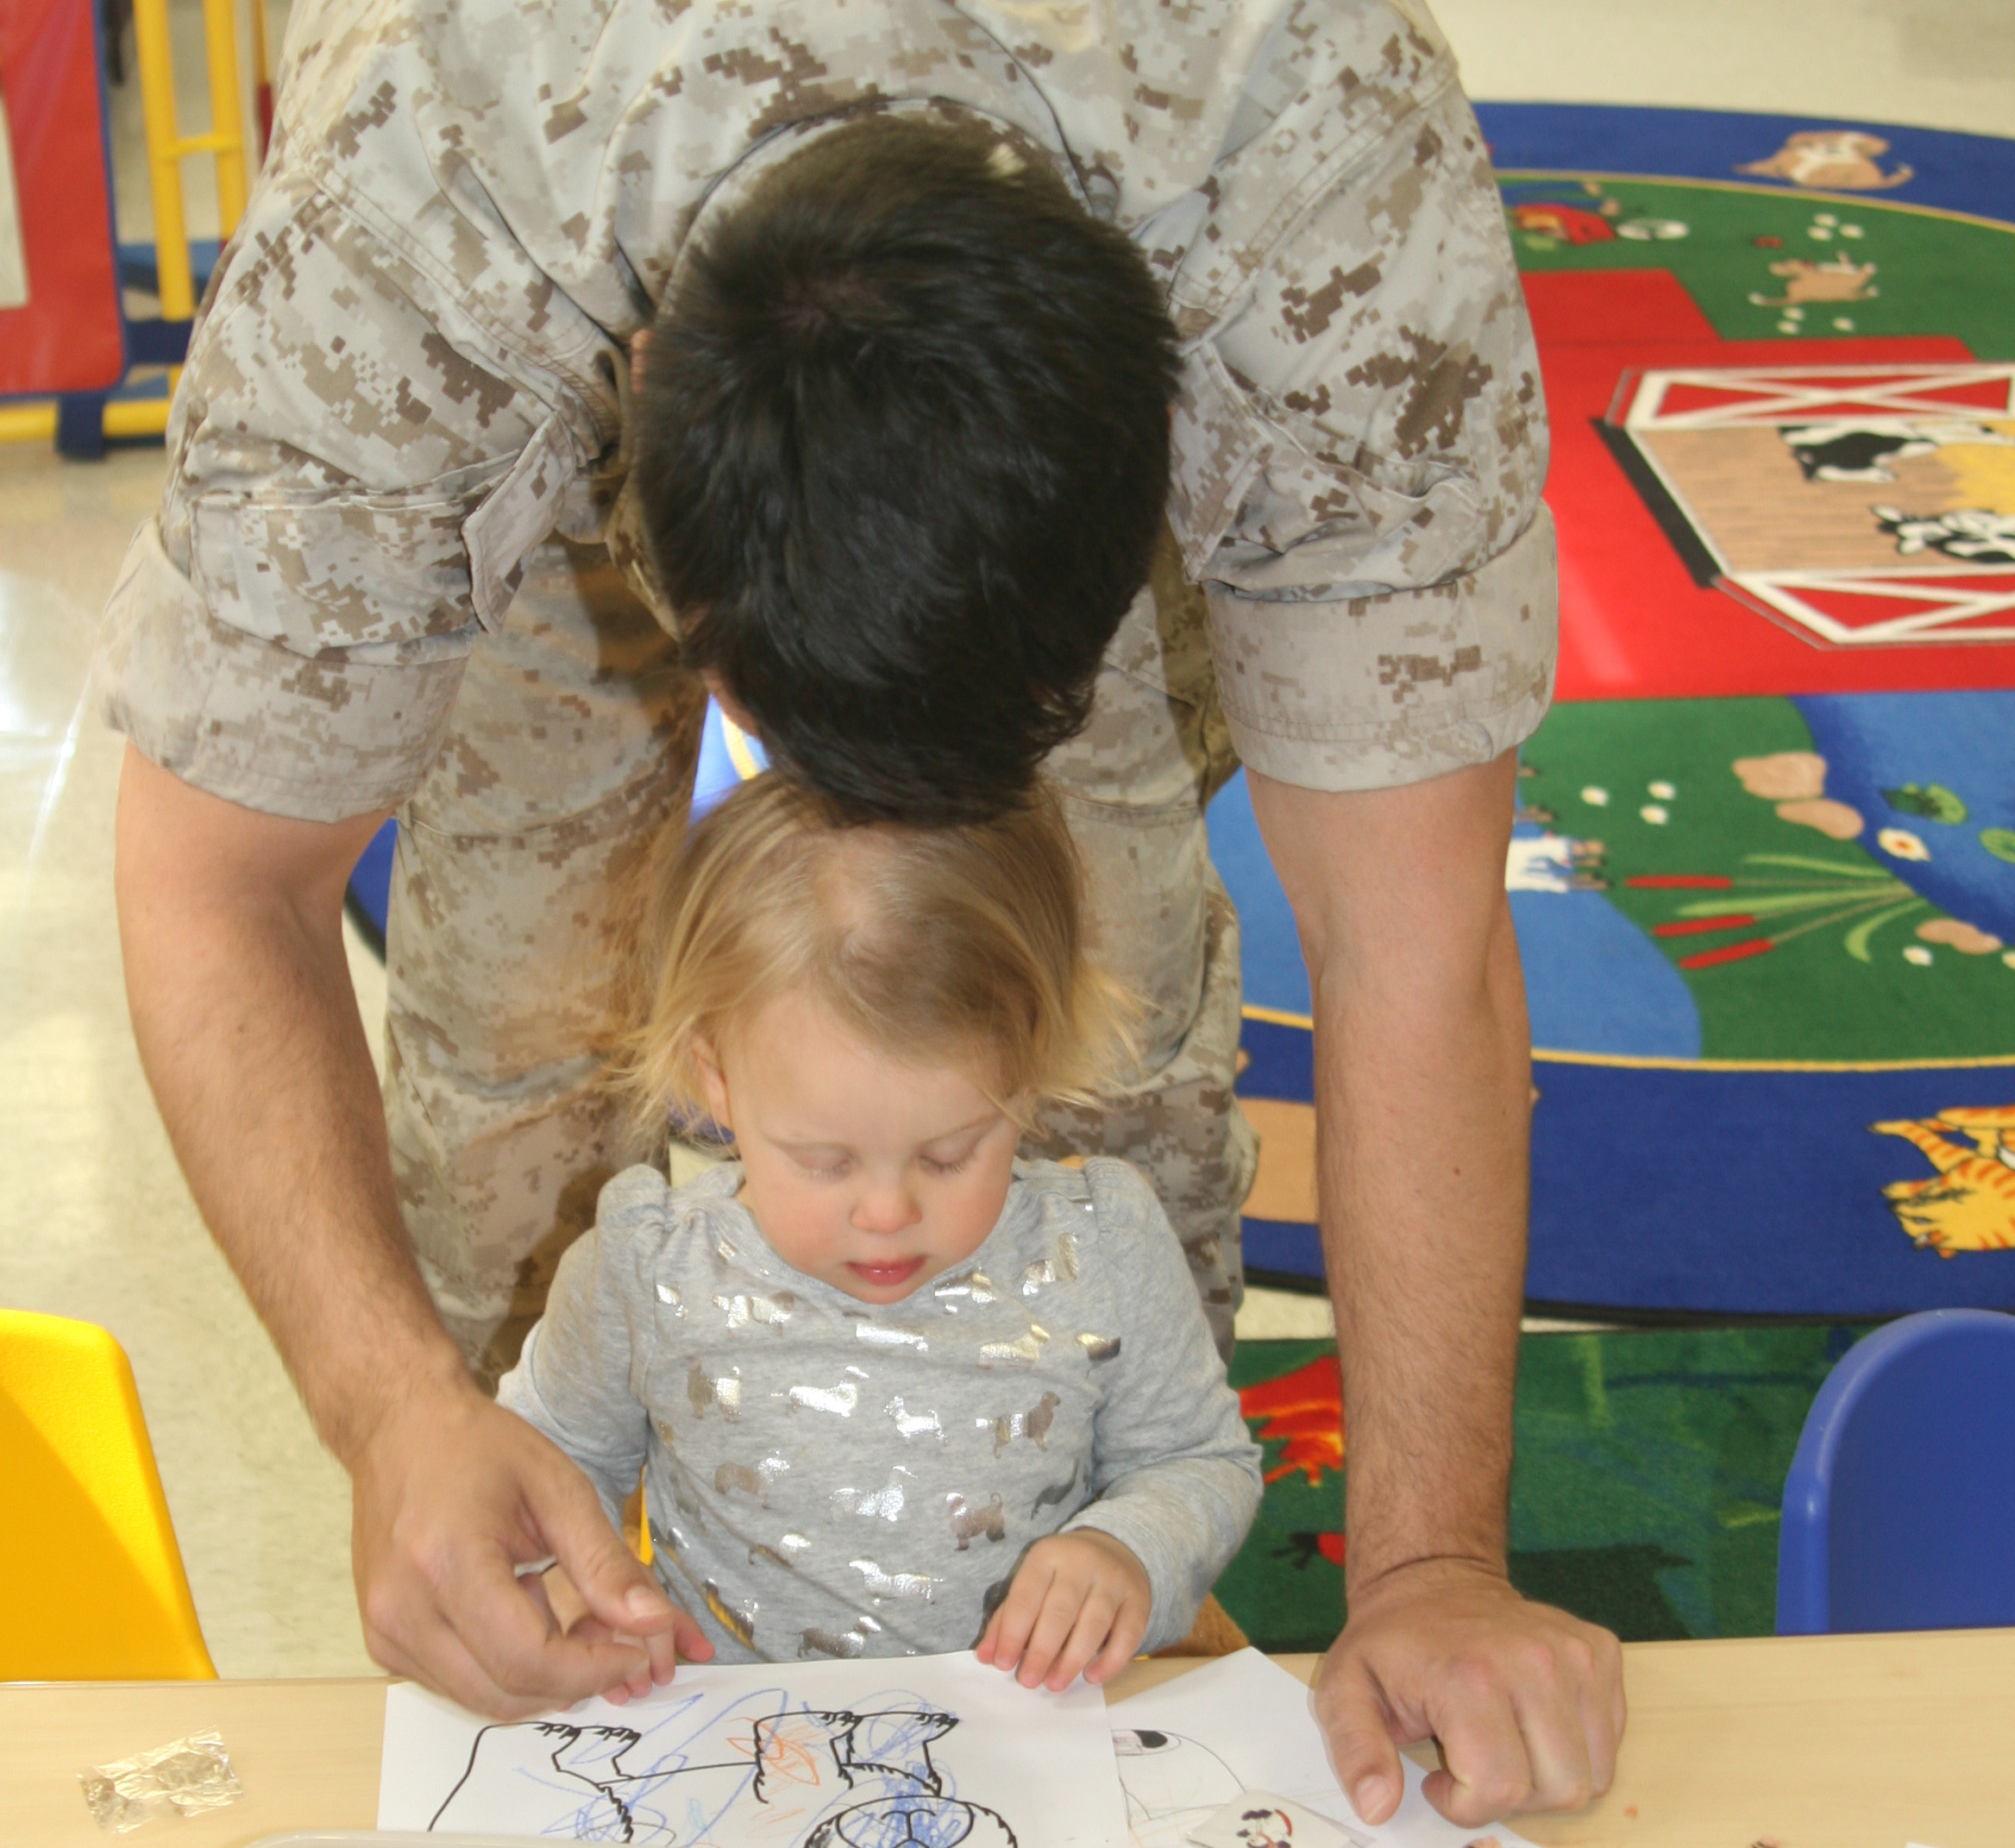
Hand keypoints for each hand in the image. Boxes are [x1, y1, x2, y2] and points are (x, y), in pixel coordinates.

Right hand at [348, 1374, 714, 1715]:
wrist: (400, 1429)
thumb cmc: (478, 1447)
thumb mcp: (558, 1488)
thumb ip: (606, 1563)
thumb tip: (654, 1624)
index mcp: (447, 1563)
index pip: (528, 1660)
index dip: (594, 1669)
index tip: (639, 1652)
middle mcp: (403, 1611)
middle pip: (506, 1693)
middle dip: (575, 1679)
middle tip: (614, 1637)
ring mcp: (386, 1632)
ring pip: (484, 1700)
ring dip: (543, 1677)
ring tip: (566, 1611)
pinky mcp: (383, 1641)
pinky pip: (458, 1684)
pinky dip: (506, 1667)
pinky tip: (521, 1609)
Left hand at [974, 1529, 1150, 1689]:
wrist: (1116, 1549)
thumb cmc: (1062, 1576)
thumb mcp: (1032, 1583)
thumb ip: (1007, 1618)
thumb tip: (986, 1656)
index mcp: (1048, 1556)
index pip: (1027, 1595)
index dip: (1013, 1632)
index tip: (1003, 1664)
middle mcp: (1082, 1563)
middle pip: (1060, 1611)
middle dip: (1042, 1650)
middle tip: (1028, 1681)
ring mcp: (1113, 1580)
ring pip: (1094, 1624)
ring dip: (1072, 1659)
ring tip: (1054, 1684)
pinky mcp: (1138, 1600)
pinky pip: (1128, 1634)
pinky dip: (1111, 1659)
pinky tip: (1092, 1676)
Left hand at [1315, 1559, 1623, 1826]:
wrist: (1432, 1579)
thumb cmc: (1393, 1644)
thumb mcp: (1346, 1690)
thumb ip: (1355, 1752)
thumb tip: (1378, 1807)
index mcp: (1469, 1675)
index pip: (1499, 1788)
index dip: (1465, 1805)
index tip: (1440, 1778)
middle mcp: (1533, 1661)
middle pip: (1558, 1788)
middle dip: (1512, 1797)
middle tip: (1474, 1762)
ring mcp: (1574, 1653)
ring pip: (1593, 1775)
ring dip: (1548, 1778)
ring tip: (1503, 1743)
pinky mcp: (1600, 1651)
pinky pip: (1610, 1741)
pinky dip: (1577, 1749)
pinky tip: (1533, 1721)